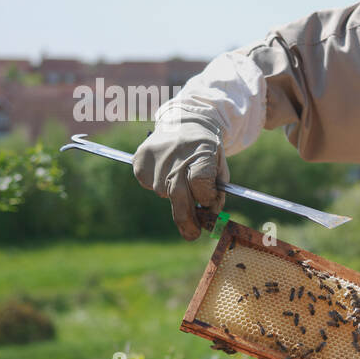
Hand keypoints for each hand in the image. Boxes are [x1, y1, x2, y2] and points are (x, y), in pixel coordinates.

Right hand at [132, 105, 227, 240]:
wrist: (183, 123)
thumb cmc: (206, 150)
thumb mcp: (220, 166)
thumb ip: (218, 192)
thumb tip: (210, 216)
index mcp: (201, 152)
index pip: (200, 185)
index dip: (206, 199)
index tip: (209, 205)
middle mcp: (175, 155)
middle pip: (179, 196)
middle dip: (187, 220)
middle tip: (193, 235)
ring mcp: (155, 158)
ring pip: (164, 193)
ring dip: (174, 194)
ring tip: (179, 175)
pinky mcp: (139, 161)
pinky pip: (150, 185)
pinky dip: (160, 185)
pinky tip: (166, 171)